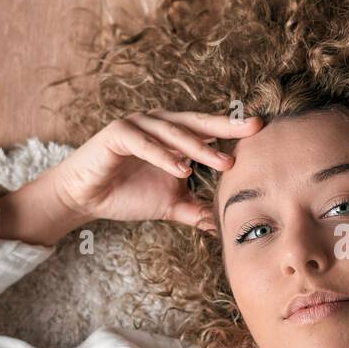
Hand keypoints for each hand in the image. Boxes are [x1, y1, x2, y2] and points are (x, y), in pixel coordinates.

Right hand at [48, 110, 262, 232]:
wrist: (86, 198)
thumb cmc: (128, 195)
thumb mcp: (171, 204)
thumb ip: (197, 210)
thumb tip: (224, 226)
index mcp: (175, 136)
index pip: (209, 130)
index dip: (234, 130)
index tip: (262, 131)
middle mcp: (159, 124)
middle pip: (197, 122)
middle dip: (227, 125)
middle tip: (254, 128)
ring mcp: (138, 125)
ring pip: (173, 132)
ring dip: (199, 147)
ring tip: (222, 163)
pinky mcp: (117, 134)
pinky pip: (144, 142)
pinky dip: (163, 155)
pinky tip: (182, 169)